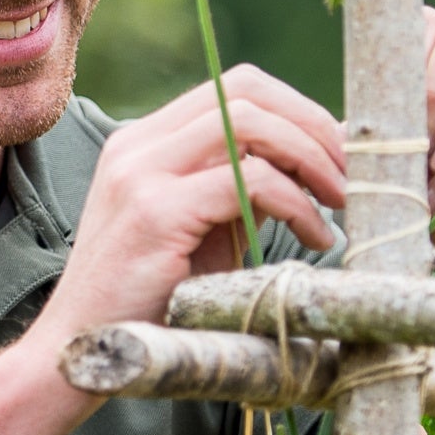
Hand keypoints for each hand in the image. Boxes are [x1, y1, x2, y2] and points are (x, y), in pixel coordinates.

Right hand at [35, 64, 347, 367]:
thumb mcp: (201, 227)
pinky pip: (249, 180)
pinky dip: (296, 203)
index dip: (298, 110)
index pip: (234, 87)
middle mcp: (137, 144)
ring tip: (339, 203)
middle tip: (349, 176)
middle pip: (247, 90)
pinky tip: (314, 235)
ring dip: (312, 158)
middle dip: (314, 127)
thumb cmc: (149, 297)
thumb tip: (317, 159)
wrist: (85, 347)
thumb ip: (240, 185)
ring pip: (251, 123)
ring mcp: (141, 173)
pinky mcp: (154, 212)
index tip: (335, 156)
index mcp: (144, 141)